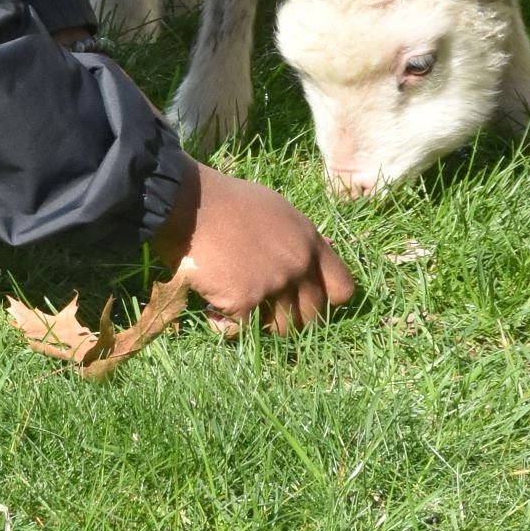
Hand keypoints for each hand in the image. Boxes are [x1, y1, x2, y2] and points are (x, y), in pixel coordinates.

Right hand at [149, 159, 354, 333]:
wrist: (186, 202)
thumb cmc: (224, 200)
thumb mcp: (273, 209)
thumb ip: (295, 238)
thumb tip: (313, 253)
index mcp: (309, 241)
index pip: (343, 288)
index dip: (325, 299)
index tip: (304, 299)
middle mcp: (299, 264)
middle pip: (313, 315)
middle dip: (288, 317)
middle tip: (262, 308)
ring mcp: (274, 284)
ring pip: (281, 329)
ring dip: (259, 324)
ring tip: (235, 306)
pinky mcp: (245, 300)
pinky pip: (243, 330)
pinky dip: (225, 325)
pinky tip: (210, 309)